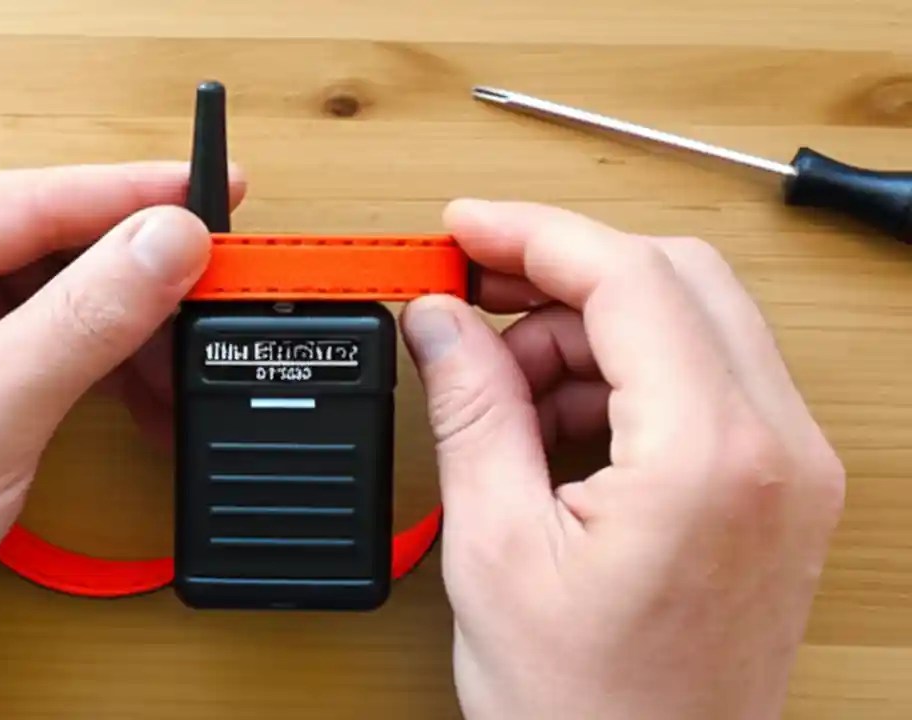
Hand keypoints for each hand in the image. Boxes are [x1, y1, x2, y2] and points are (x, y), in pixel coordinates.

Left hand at [0, 162, 243, 719]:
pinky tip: (136, 383)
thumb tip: (169, 239)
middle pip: (42, 237)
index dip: (134, 194)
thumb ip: (88, 314)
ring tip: (177, 364)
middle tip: (215, 286)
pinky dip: (89, 354)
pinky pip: (30, 325)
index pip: (29, 197)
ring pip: (46, 284)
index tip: (217, 186)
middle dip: (132, 273)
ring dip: (118, 324)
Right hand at [400, 201, 844, 719]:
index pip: (630, 277)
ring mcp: (789, 467)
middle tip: (474, 298)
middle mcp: (775, 448)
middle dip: (561, 275)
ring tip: (502, 388)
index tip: (467, 228)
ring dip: (588, 329)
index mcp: (709, 455)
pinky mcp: (776, 487)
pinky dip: (622, 376)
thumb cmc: (590, 711)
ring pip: (689, 321)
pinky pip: (702, 379)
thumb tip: (441, 323)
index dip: (534, 234)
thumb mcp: (495, 549)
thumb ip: (470, 411)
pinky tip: (552, 425)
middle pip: (673, 278)